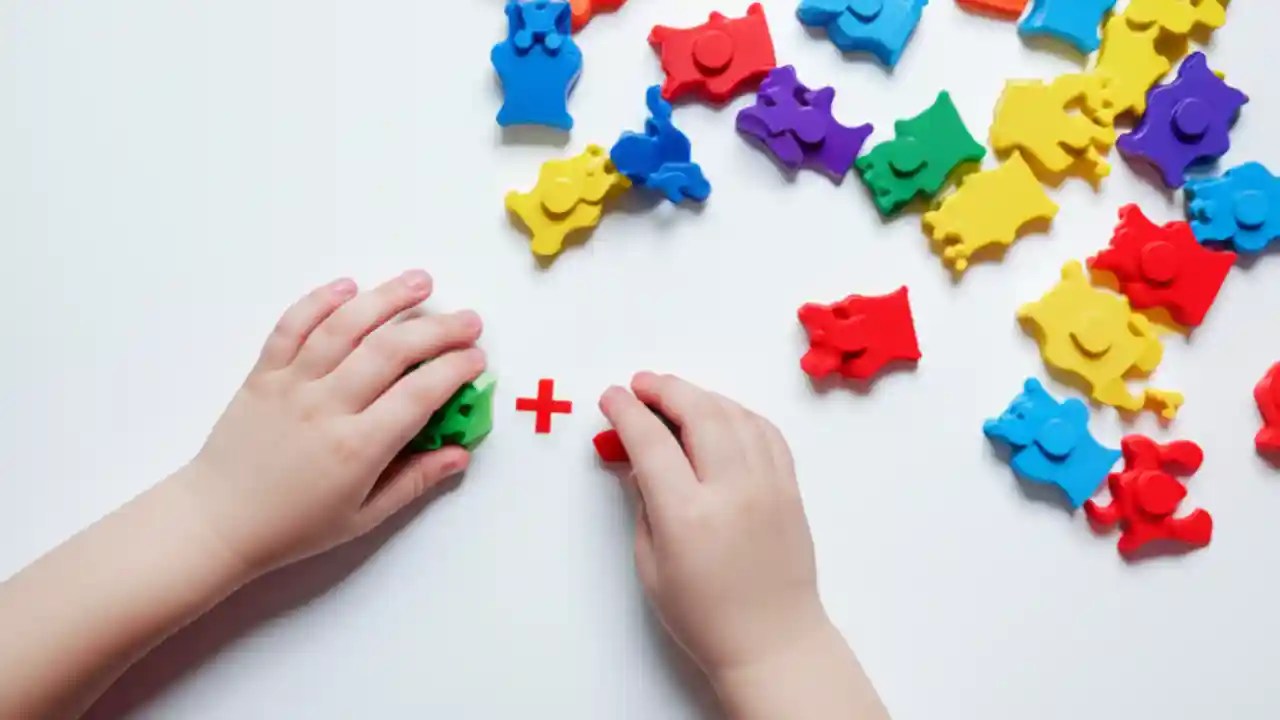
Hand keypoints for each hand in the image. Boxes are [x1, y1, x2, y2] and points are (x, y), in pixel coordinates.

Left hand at [179, 270, 485, 575]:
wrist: (217, 521)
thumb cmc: (293, 526)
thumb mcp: (363, 516)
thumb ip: (415, 481)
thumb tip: (460, 454)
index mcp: (356, 448)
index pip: (419, 394)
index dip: (455, 370)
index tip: (476, 359)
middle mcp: (326, 408)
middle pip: (391, 351)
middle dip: (438, 329)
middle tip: (469, 320)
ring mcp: (291, 386)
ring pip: (345, 327)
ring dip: (387, 299)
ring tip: (420, 282)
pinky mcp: (263, 374)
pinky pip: (292, 327)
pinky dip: (320, 301)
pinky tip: (349, 288)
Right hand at [600, 373, 887, 718]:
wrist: (773, 641)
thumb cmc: (704, 616)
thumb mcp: (651, 566)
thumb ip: (643, 505)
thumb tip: (639, 460)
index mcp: (689, 516)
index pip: (652, 442)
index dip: (627, 412)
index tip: (612, 398)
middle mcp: (733, 491)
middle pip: (698, 413)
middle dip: (664, 390)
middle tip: (641, 385)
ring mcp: (768, 485)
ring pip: (734, 414)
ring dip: (700, 395)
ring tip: (674, 395)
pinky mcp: (790, 488)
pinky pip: (766, 431)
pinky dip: (738, 413)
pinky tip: (719, 414)